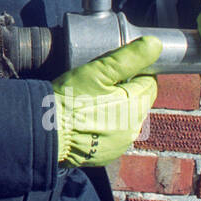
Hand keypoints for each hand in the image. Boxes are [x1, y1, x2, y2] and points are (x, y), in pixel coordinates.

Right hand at [52, 36, 159, 167]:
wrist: (45, 131)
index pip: (149, 83)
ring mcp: (120, 145)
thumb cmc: (70, 98)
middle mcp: (134, 129)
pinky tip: (87, 121)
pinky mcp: (105, 156)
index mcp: (136, 106)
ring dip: (115, 110)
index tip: (115, 70)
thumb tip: (154, 44)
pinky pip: (111, 136)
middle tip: (99, 84)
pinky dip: (103, 127)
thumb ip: (128, 57)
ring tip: (90, 102)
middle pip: (138, 102)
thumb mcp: (97, 71)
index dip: (135, 72)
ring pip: (125, 119)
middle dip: (125, 92)